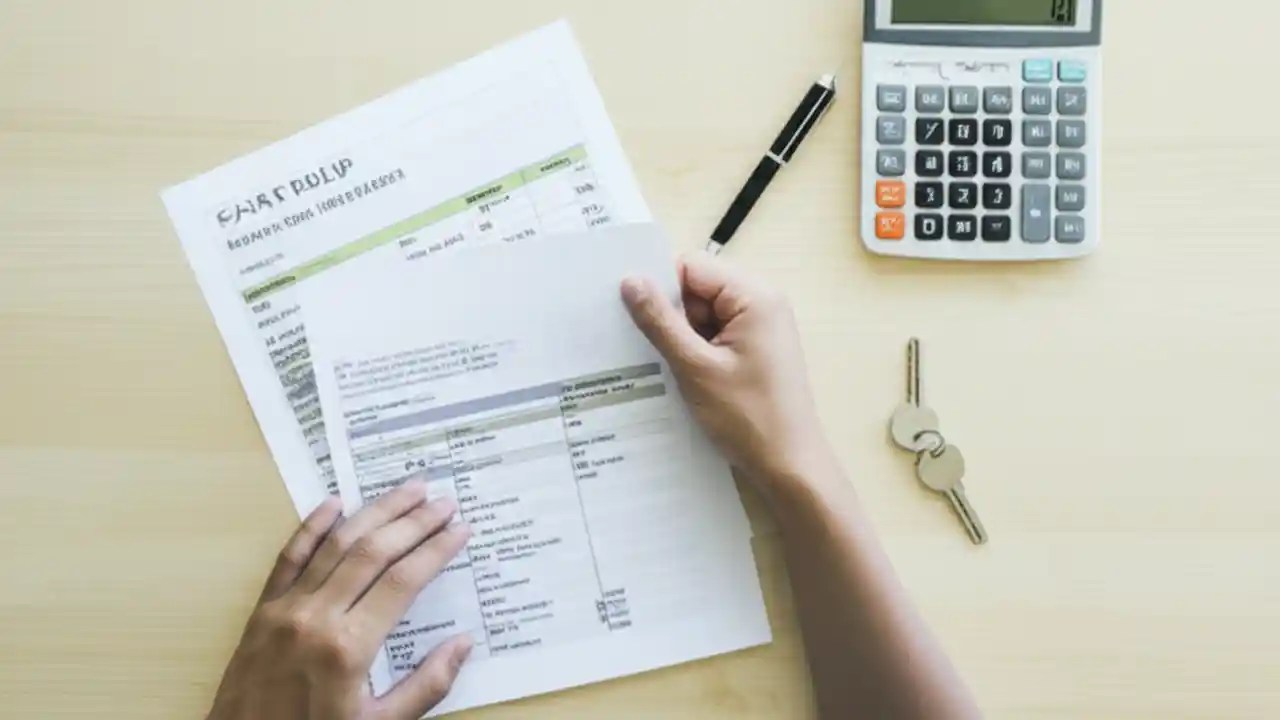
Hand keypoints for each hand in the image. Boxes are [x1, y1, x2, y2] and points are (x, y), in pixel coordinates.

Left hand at [208, 483, 473, 719]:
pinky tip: (334, 503)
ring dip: (374, 512)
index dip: (436, 550)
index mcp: (350, 648)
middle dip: (413, 522)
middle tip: (443, 500)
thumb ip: (426, 686)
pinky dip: (312, 526)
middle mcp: (317, 617)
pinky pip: (289, 557)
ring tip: (406, 490)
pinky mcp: (262, 611)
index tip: (460, 529)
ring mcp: (285, 609)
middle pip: (374, 552)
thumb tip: (464, 643)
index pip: (403, 582)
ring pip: (336, 544)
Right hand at [620, 254, 832, 490]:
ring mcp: (762, 327)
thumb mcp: (695, 367)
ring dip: (682, 337)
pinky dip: (696, 351)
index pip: (692, 266)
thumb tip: (630, 280)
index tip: (637, 318)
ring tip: (670, 369)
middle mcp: (763, 302)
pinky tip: (684, 377)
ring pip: (704, 314)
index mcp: (754, 296)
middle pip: (698, 288)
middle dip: (671, 316)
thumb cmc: (748, 417)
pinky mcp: (757, 349)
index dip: (661, 288)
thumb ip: (660, 321)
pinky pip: (717, 335)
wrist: (790, 466)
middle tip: (649, 349)